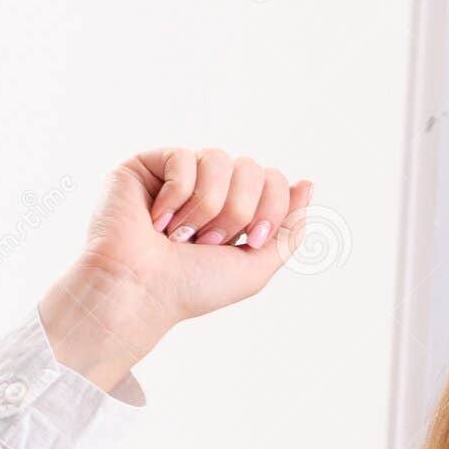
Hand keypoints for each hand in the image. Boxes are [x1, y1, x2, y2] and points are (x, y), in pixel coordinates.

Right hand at [40, 146, 313, 389]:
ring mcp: (178, 174)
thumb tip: (307, 183)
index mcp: (235, 209)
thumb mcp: (256, 267)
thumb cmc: (192, 287)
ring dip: (206, 207)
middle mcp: (209, 188)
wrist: (141, 290)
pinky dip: (176, 196)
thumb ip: (289, 231)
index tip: (250, 241)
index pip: (273, 180)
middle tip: (208, 243)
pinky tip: (156, 221)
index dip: (271, 209)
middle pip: (251, 167)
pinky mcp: (147, 165)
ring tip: (180, 236)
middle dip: (236, 212)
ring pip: (218, 158)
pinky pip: (183, 157)